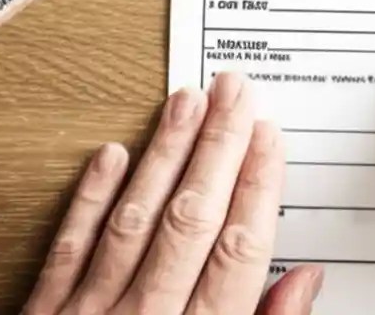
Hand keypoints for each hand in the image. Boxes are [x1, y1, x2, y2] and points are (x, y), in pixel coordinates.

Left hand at [23, 72, 322, 314]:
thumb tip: (305, 283)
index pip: (240, 249)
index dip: (258, 184)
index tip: (269, 137)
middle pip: (192, 219)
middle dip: (218, 146)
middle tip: (235, 91)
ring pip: (134, 219)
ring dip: (164, 155)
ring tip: (184, 101)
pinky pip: (69, 250)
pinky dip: (90, 200)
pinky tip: (111, 155)